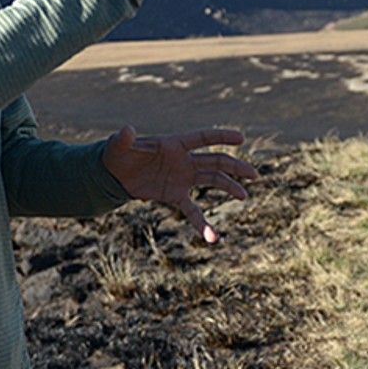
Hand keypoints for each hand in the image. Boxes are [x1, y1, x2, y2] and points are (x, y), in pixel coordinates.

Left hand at [101, 125, 257, 243]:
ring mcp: (182, 178)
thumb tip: (127, 130)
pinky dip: (202, 223)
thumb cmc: (117, 154)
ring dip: (229, 187)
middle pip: (215, 161)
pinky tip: (212, 238)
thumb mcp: (117, 146)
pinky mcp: (175, 195)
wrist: (114, 173)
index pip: (202, 138)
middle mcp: (183, 160)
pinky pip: (193, 210)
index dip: (221, 136)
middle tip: (254, 175)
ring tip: (244, 196)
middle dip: (235, 167)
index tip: (241, 138)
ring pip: (212, 181)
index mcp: (174, 145)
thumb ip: (124, 139)